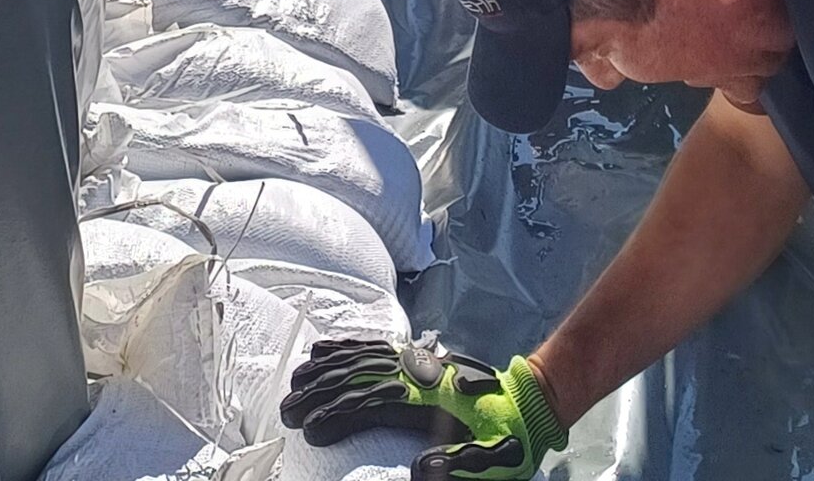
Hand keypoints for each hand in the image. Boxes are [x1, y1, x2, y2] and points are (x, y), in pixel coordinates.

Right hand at [281, 338, 567, 480]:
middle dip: (319, 392)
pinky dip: (347, 345)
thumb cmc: (504, 440)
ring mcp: (414, 362)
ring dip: (326, 368)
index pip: (372, 404)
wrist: (527, 403)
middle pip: (358, 376)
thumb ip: (454, 464)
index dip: (338, 416)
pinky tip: (325, 348)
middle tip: (286, 409)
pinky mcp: (416, 358)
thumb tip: (420, 470)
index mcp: (428, 400)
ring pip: (361, 358)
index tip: (309, 431)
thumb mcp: (485, 460)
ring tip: (296, 380)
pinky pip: (375, 346)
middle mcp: (416, 374)